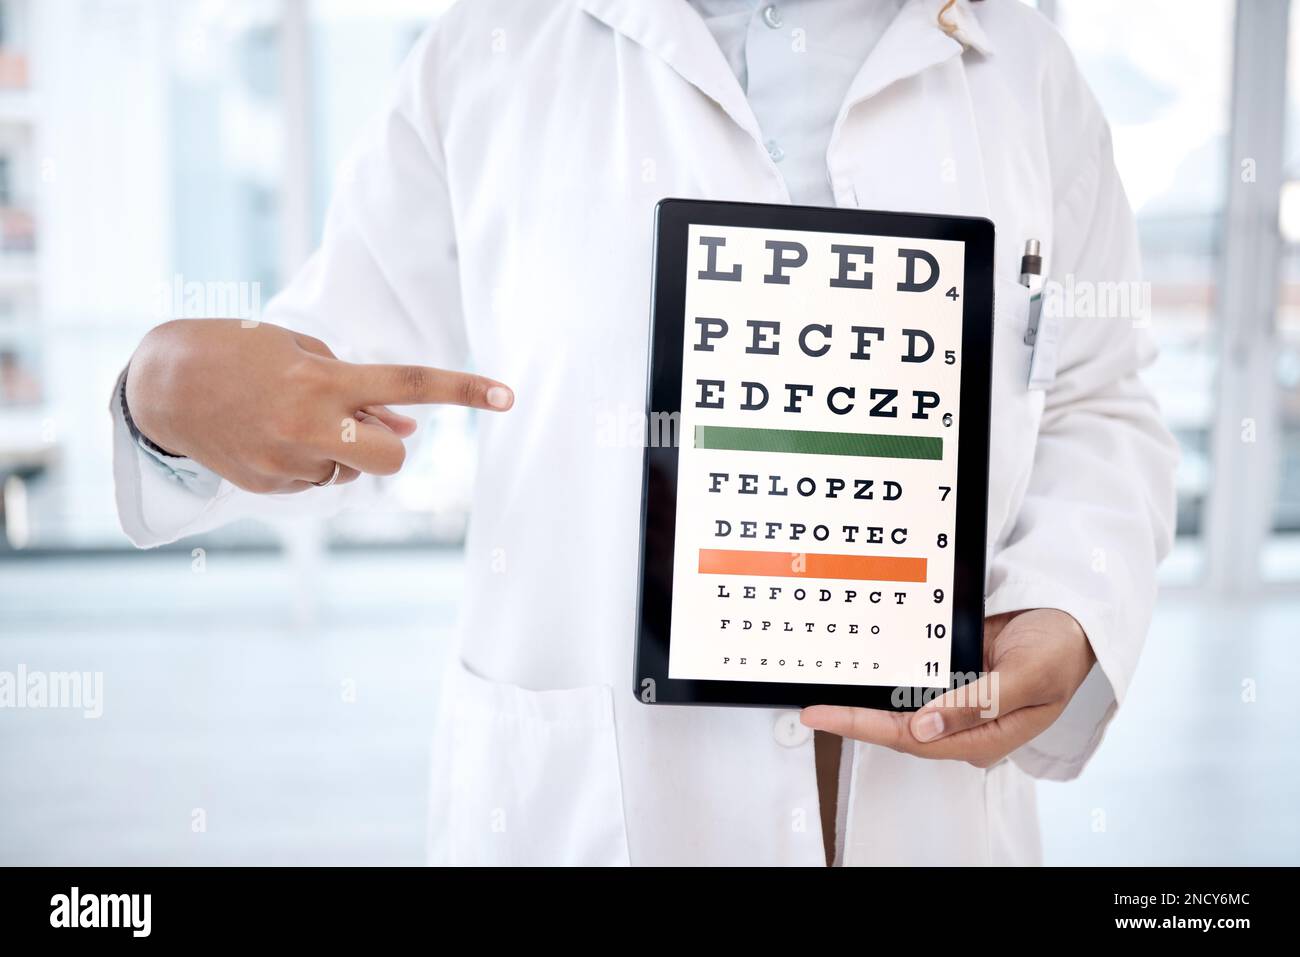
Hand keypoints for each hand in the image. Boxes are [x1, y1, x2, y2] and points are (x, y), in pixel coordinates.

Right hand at [125, 319, 513, 492]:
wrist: (162, 384)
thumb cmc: (241, 353)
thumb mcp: (304, 353)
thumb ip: (363, 392)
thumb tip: (408, 431)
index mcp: (325, 378)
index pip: (410, 384)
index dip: (463, 389)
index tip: (507, 396)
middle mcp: (311, 423)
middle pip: (392, 460)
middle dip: (389, 448)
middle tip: (359, 426)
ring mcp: (288, 461)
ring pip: (351, 473)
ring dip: (339, 451)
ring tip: (288, 420)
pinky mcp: (268, 486)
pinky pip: (316, 483)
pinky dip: (307, 465)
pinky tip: (270, 440)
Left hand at [801, 608, 1095, 767]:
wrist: (1074, 617)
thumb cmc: (1060, 650)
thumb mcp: (1026, 676)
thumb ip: (976, 704)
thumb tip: (926, 727)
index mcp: (985, 737)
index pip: (912, 738)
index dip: (863, 727)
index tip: (824, 715)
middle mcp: (966, 724)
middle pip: (899, 728)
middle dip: (855, 720)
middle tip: (812, 708)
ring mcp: (958, 700)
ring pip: (902, 706)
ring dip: (867, 700)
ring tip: (825, 694)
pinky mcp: (954, 675)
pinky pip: (913, 680)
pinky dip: (887, 678)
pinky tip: (861, 671)